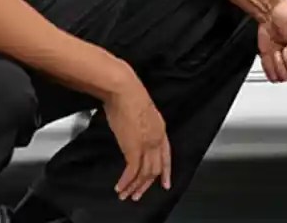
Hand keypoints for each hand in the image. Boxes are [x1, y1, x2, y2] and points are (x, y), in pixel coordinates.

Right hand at [101, 67, 170, 201]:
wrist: (124, 89)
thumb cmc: (128, 94)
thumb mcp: (139, 112)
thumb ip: (139, 125)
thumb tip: (131, 131)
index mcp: (160, 128)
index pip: (166, 155)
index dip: (166, 170)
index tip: (165, 182)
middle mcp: (157, 138)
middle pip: (156, 168)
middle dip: (147, 184)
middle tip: (138, 195)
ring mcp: (147, 144)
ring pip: (145, 173)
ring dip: (135, 187)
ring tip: (127, 195)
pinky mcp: (134, 148)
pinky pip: (133, 171)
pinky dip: (126, 182)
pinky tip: (120, 187)